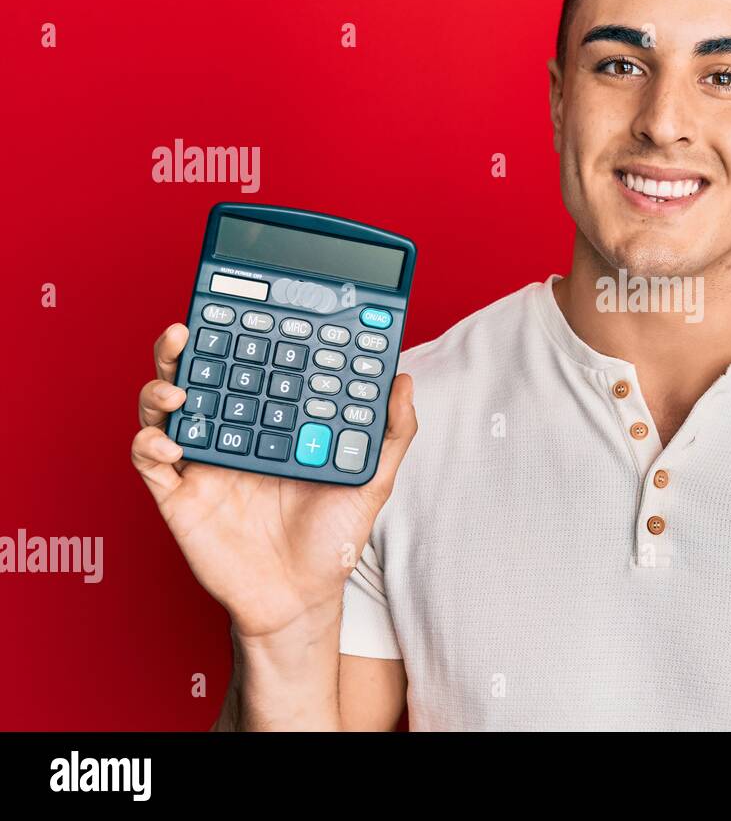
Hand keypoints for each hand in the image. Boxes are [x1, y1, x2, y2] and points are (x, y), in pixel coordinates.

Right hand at [130, 323, 417, 637]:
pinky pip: (150, 462)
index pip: (250, 366)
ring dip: (161, 388)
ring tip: (177, 387)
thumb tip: (403, 379)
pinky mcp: (178, 496)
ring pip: (164, 410)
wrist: (301, 598)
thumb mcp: (372, 480)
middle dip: (186, 347)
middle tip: (190, 328)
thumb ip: (390, 432)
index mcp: (272, 421)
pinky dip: (150, 444)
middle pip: (197, 376)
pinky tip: (169, 439)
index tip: (248, 310)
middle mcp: (233, 433)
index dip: (242, 336)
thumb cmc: (333, 537)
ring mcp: (202, 463)